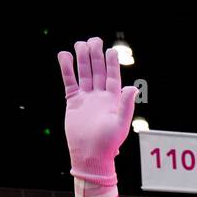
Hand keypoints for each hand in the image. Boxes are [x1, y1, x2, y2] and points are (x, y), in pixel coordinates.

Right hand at [57, 37, 136, 179]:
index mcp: (113, 100)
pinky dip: (67, 68)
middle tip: (94, 40)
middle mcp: (100, 96)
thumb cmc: (108, 144)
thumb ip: (126, 105)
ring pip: (84, 73)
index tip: (111, 50)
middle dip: (96, 55)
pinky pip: (70, 81)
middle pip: (98, 70)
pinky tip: (64, 55)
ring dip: (82, 58)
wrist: (90, 156)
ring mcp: (86, 98)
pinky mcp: (73, 101)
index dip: (112, 63)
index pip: (113, 77)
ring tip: (80, 44)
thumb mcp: (120, 125)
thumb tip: (131, 87)